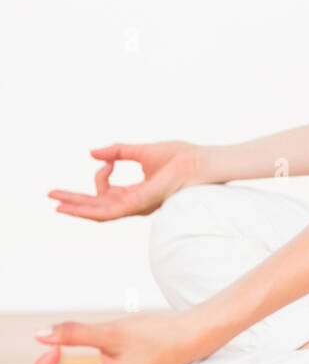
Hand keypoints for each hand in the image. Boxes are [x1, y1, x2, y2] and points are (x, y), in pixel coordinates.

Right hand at [47, 140, 205, 220]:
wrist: (200, 162)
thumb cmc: (181, 157)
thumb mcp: (143, 151)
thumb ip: (119, 151)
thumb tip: (93, 153)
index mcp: (137, 193)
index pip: (107, 193)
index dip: (100, 175)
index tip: (105, 159)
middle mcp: (135, 203)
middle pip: (98, 207)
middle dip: (75, 202)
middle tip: (52, 196)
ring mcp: (137, 205)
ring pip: (100, 212)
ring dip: (76, 207)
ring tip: (56, 203)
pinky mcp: (139, 203)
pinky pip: (109, 211)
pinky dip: (89, 209)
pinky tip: (73, 206)